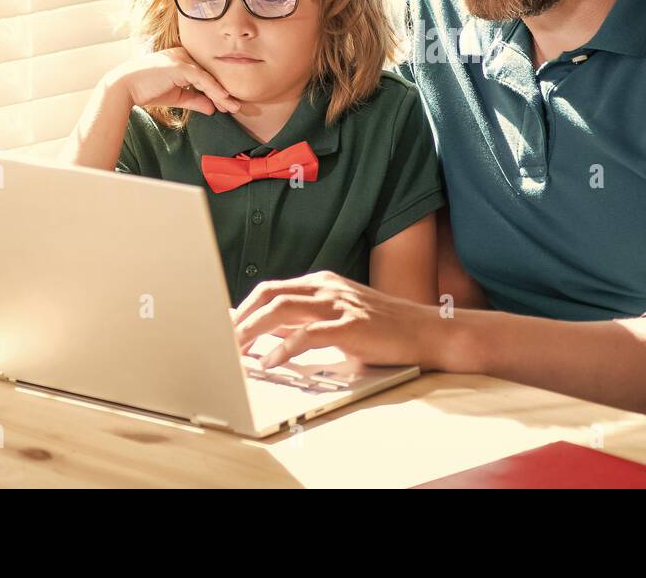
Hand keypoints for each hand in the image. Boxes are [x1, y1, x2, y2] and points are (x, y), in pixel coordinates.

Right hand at [106, 45, 239, 115]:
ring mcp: (182, 58)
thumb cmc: (147, 90)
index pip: (206, 75)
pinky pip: (202, 78)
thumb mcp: (177, 96)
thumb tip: (213, 109)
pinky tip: (224, 99)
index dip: (217, 90)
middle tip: (237, 106)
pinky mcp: (179, 65)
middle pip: (210, 74)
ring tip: (235, 107)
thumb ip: (195, 100)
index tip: (228, 105)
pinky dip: (214, 89)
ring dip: (222, 93)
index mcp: (183, 58)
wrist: (124, 88)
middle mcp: (184, 54)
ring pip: (208, 77)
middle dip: (224, 92)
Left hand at [233, 271, 440, 369]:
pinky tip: (271, 362)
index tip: (224, 328)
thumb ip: (306, 321)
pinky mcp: (350, 326)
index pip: (270, 289)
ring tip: (235, 351)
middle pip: (269, 294)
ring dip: (253, 331)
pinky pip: (308, 334)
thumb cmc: (383, 328)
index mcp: (322, 283)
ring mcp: (339, 305)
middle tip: (220, 341)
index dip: (243, 308)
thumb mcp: (340, 317)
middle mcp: (326, 288)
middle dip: (240, 318)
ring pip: (282, 309)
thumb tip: (268, 336)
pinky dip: (284, 348)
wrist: (425, 331)